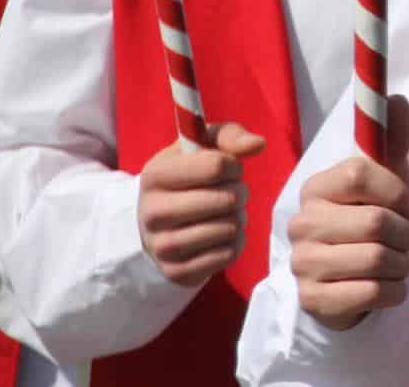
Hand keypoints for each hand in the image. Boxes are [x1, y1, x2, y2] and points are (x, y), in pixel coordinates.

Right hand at [137, 121, 266, 285]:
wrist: (159, 223)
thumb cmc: (189, 176)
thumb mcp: (203, 146)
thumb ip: (230, 136)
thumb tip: (257, 144)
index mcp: (154, 175)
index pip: (216, 166)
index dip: (233, 166)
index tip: (228, 169)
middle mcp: (151, 213)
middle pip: (225, 200)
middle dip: (239, 193)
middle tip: (230, 193)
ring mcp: (161, 246)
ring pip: (228, 228)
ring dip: (238, 218)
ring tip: (225, 213)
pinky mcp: (176, 272)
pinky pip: (227, 254)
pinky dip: (235, 242)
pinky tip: (222, 235)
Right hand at [289, 95, 408, 331]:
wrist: (345, 282)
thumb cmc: (367, 221)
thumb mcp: (383, 179)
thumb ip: (390, 140)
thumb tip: (398, 98)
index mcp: (316, 187)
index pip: (361, 173)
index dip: (398, 192)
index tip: (408, 206)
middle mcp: (301, 222)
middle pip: (375, 222)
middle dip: (407, 234)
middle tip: (407, 240)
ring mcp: (302, 263)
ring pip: (376, 259)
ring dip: (403, 264)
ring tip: (399, 262)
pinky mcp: (312, 299)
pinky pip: (371, 293)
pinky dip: (395, 290)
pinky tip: (389, 286)